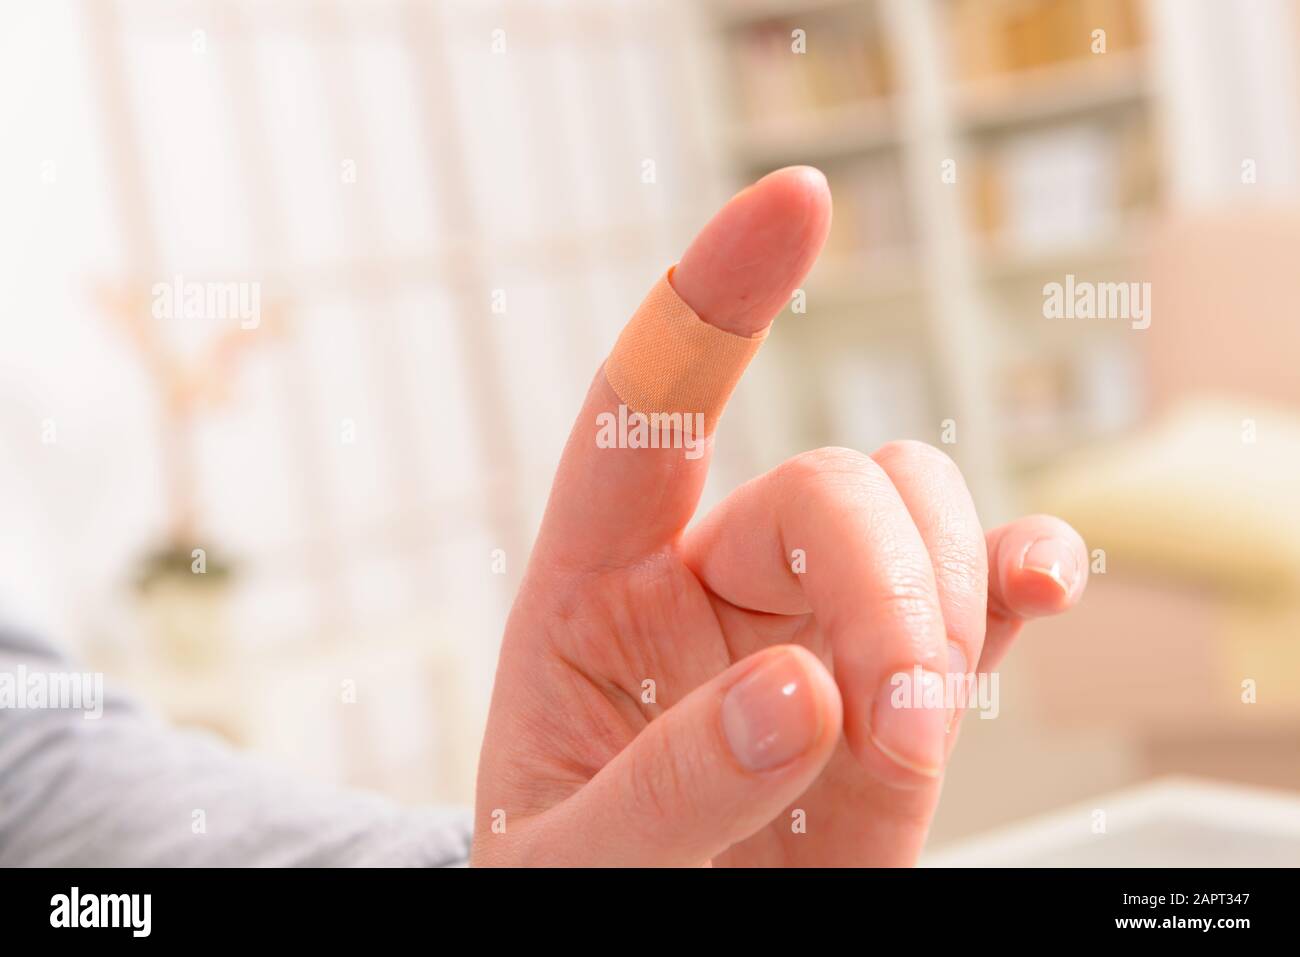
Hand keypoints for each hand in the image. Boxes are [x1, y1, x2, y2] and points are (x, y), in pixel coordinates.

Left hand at [471, 167, 1087, 865]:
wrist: (643, 937)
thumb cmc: (570, 881)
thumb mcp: (566, 858)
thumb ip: (667, 787)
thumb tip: (802, 693)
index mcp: (595, 590)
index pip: (647, 414)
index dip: (713, 303)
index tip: (795, 201)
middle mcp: (711, 583)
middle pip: (829, 488)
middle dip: (887, 580)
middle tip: (895, 714)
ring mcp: (815, 626)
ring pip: (917, 516)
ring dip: (947, 602)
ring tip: (916, 728)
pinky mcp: (897, 686)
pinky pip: (980, 598)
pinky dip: (1025, 579)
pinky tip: (1041, 586)